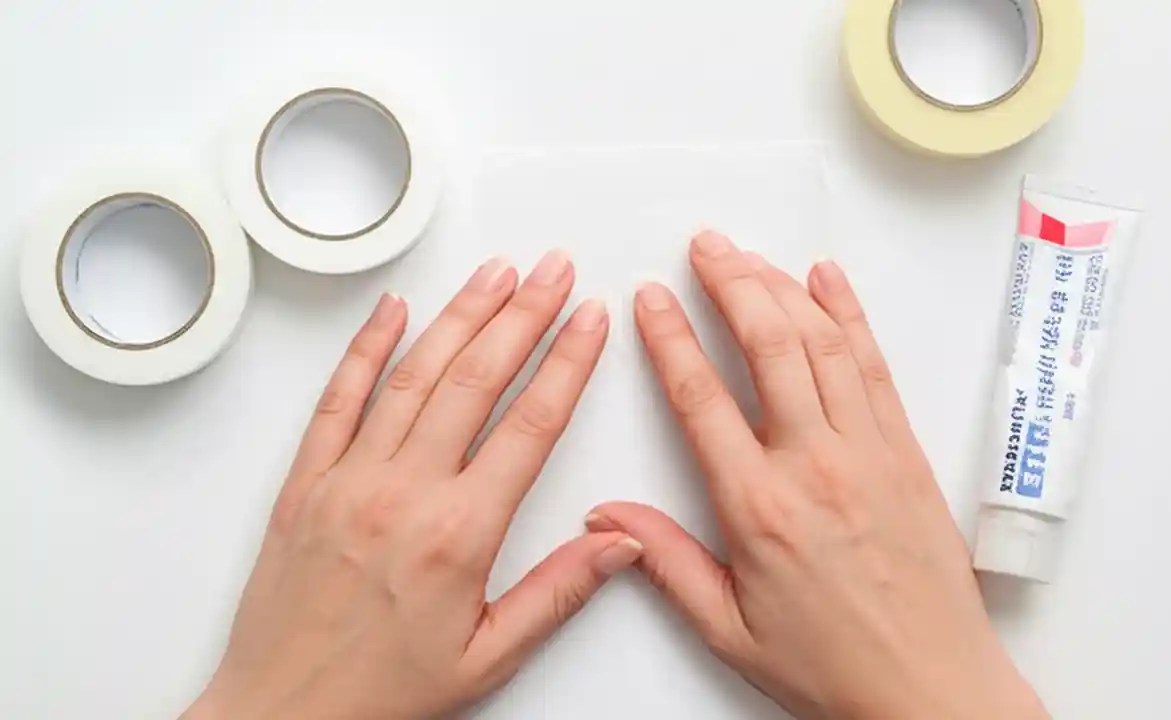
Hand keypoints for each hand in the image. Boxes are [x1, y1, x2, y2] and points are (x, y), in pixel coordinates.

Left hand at [184, 251, 640, 719]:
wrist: (283, 716)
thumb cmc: (381, 692)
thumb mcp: (489, 656)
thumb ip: (559, 592)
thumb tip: (621, 544)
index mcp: (458, 534)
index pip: (530, 424)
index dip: (567, 363)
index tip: (589, 321)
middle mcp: (403, 493)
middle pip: (476, 379)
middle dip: (524, 315)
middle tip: (553, 271)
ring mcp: (349, 479)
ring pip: (413, 375)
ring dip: (460, 315)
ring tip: (496, 274)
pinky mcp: (305, 482)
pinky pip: (337, 398)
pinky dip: (365, 347)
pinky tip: (392, 310)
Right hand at [587, 232, 1046, 719]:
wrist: (932, 691)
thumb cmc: (835, 669)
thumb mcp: (728, 629)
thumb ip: (666, 563)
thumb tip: (608, 520)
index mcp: (759, 509)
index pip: (702, 398)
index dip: (671, 337)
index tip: (652, 298)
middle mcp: (816, 466)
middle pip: (769, 346)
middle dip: (731, 282)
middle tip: (705, 247)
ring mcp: (869, 452)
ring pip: (823, 344)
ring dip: (783, 288)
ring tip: (751, 256)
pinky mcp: (908, 453)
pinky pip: (875, 367)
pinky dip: (851, 316)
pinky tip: (829, 282)